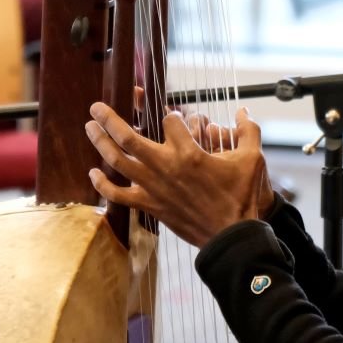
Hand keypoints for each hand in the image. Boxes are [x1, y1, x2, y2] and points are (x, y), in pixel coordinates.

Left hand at [86, 102, 273, 246]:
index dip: (171, 115)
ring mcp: (153, 188)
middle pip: (127, 137)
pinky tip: (93, 173)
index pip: (169, 120)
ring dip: (100, 142)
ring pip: (117, 161)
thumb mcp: (252, 159)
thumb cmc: (241, 196)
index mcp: (189, 152)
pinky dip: (103, 185)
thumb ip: (248, 130)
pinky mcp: (149, 205)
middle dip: (109, 119)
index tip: (174, 118)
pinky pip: (118, 195)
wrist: (230, 235)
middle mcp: (165, 167)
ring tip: (90, 127)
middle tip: (96, 106)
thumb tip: (243, 110)